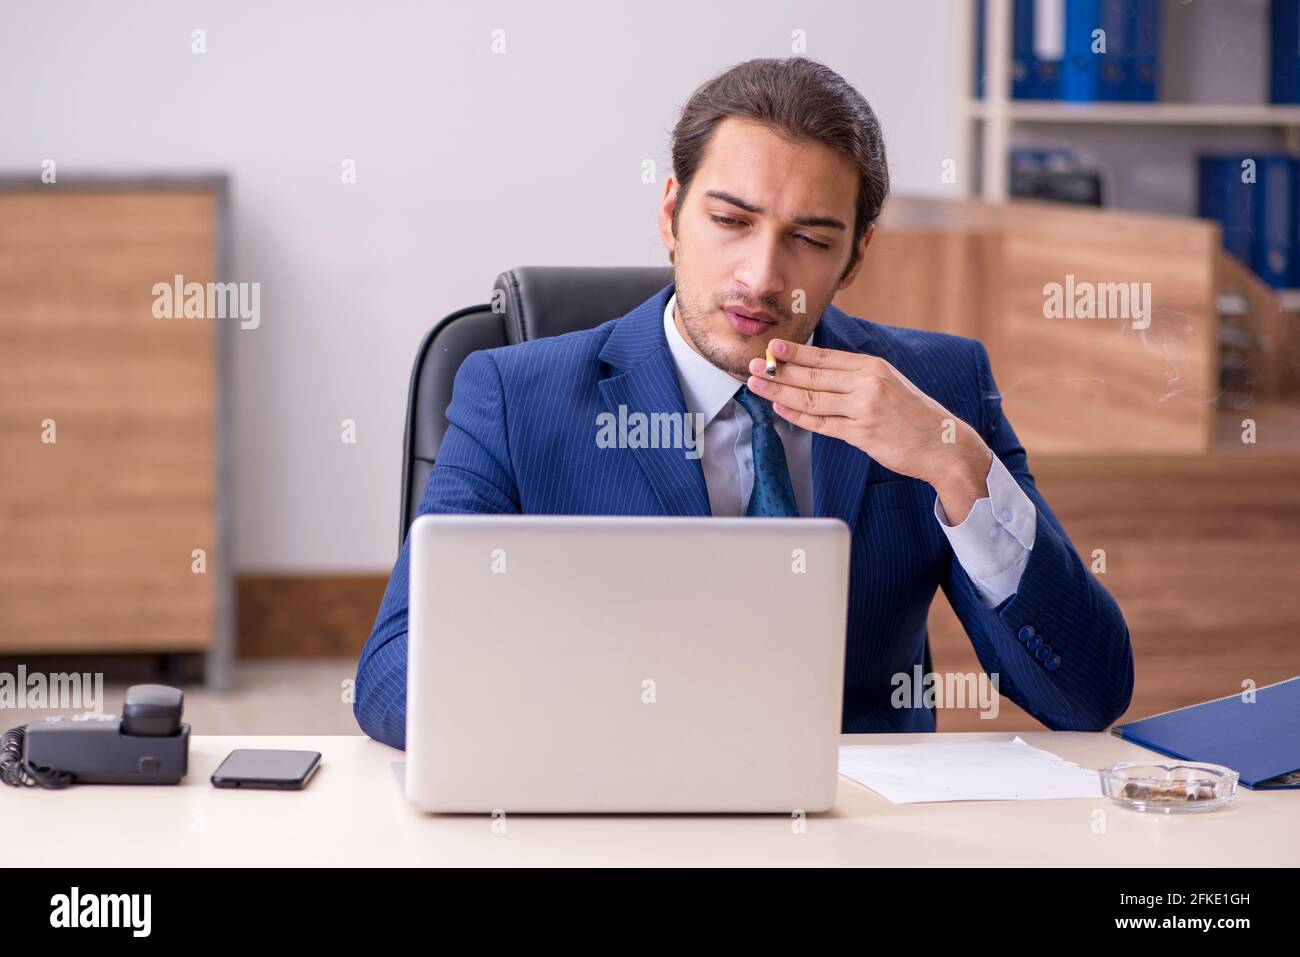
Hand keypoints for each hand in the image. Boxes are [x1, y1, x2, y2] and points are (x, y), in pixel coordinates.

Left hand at [746, 338, 992, 522]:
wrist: (942, 444)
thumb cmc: (913, 415)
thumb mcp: (889, 382)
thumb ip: (857, 376)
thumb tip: (818, 370)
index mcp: (873, 366)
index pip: (825, 357)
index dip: (796, 352)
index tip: (773, 346)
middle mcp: (867, 383)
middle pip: (813, 375)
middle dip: (779, 370)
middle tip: (754, 366)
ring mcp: (864, 409)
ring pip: (812, 398)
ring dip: (780, 391)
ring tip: (758, 384)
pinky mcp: (861, 434)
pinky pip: (822, 424)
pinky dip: (797, 416)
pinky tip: (780, 408)